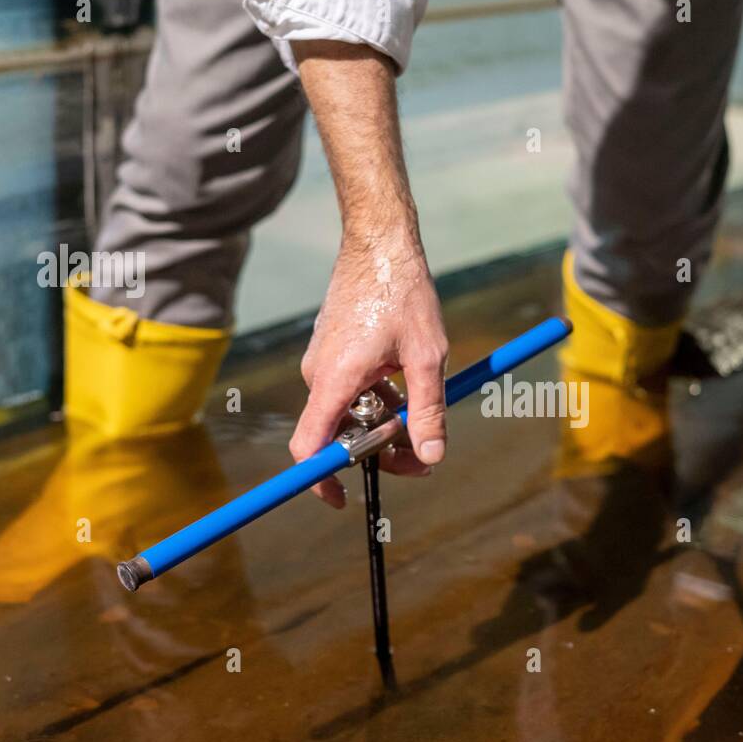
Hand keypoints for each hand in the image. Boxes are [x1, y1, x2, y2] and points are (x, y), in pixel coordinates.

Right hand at [289, 228, 448, 507]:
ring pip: (350, 413)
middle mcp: (320, 375)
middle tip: (425, 456)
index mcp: (336, 379)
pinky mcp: (332, 352)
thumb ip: (428, 410)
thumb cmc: (404, 292)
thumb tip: (432, 457)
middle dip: (380, 451)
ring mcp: (323, 362)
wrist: (380, 243)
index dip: (321, 480)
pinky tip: (406, 384)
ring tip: (423, 411)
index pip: (311, 446)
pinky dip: (377, 399)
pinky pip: (351, 392)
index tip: (342, 499)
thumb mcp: (428, 357)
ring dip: (384, 423)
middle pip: (338, 435)